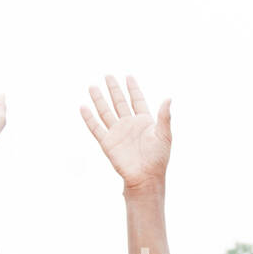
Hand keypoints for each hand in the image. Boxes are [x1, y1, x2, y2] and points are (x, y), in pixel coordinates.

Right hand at [80, 75, 171, 191]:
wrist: (145, 177)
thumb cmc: (158, 159)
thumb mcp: (164, 135)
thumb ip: (164, 116)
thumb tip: (168, 98)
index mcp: (144, 122)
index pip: (137, 100)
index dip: (133, 89)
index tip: (128, 76)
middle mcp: (129, 125)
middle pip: (119, 103)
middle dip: (114, 89)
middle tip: (108, 75)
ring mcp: (117, 133)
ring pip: (106, 112)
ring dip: (99, 100)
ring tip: (92, 87)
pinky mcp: (107, 143)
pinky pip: (96, 128)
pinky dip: (89, 118)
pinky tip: (83, 107)